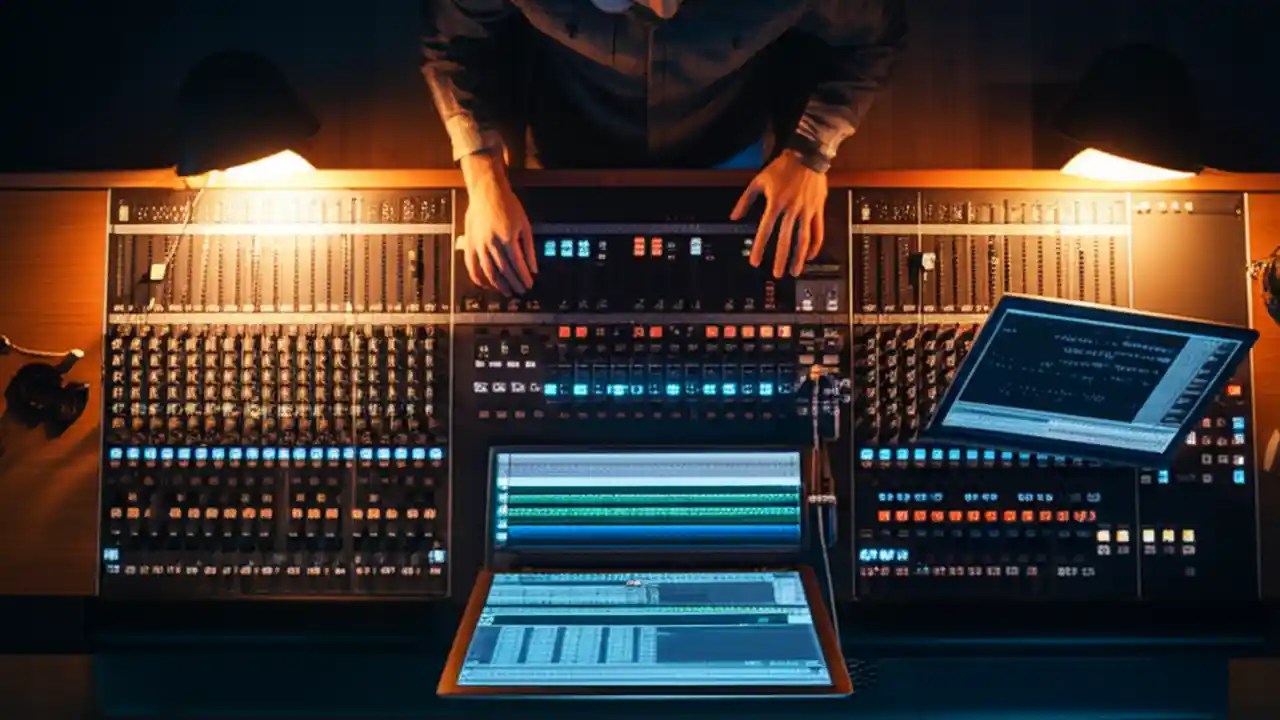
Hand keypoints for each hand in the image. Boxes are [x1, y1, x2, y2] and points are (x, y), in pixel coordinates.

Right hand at [459, 152, 536, 294]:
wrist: (487, 191)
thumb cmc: (507, 204)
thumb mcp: (525, 225)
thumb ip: (529, 248)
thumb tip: (534, 267)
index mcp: (507, 239)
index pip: (517, 265)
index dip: (524, 278)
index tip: (529, 285)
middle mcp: (492, 244)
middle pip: (504, 271)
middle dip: (514, 283)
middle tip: (520, 291)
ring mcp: (479, 244)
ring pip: (488, 271)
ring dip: (498, 284)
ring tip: (507, 291)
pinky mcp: (470, 243)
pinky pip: (471, 265)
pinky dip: (478, 277)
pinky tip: (485, 284)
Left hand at [730, 150, 827, 277]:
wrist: (808, 155)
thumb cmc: (783, 167)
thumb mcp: (759, 181)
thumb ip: (745, 200)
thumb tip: (734, 216)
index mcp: (775, 203)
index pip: (765, 230)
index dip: (759, 247)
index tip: (755, 261)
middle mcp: (791, 209)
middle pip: (785, 239)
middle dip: (780, 258)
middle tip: (777, 273)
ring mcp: (806, 210)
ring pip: (803, 238)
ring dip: (799, 257)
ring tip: (794, 271)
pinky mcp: (818, 209)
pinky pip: (818, 231)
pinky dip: (815, 244)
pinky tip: (810, 255)